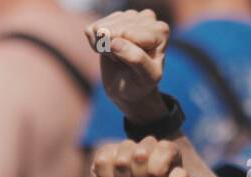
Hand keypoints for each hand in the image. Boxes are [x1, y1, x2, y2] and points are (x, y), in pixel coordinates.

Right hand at [85, 8, 168, 122]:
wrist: (129, 86)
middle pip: (116, 32)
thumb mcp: (147, 77)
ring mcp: (126, 16)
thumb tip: (114, 42)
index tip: (139, 65)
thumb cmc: (142, 82)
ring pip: (101, 30)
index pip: (130, 35)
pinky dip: (95, 45)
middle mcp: (145, 17)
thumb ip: (137, 59)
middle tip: (128, 62)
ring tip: (120, 57)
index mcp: (160, 30)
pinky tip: (109, 51)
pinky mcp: (107, 20)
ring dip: (106, 48)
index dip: (128, 54)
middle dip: (116, 51)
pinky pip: (90, 30)